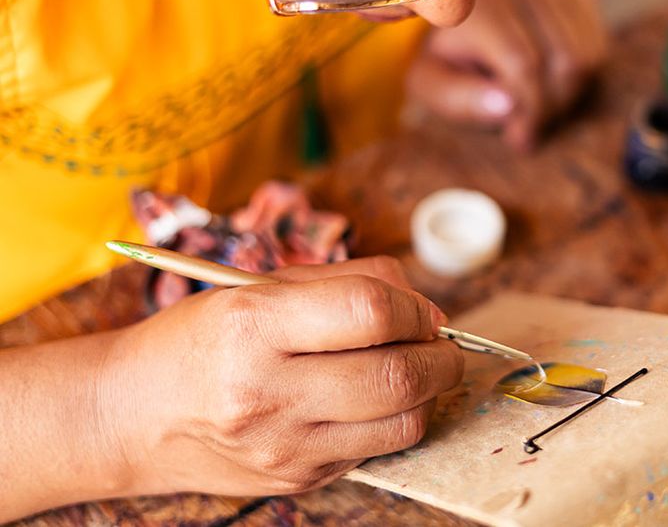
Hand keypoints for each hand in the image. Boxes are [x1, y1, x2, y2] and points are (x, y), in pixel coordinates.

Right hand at [107, 257, 462, 497]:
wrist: (134, 414)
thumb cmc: (202, 339)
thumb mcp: (258, 288)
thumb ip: (347, 282)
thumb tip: (423, 306)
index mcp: (253, 325)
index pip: (370, 311)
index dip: (415, 306)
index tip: (421, 310)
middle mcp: (266, 391)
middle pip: (397, 375)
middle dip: (441, 355)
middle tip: (439, 342)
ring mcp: (282, 445)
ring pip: (402, 422)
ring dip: (429, 392)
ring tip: (417, 368)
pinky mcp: (297, 478)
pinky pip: (376, 448)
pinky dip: (394, 419)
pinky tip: (378, 399)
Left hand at [408, 0, 607, 150]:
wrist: (455, 22)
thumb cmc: (442, 60)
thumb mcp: (431, 86)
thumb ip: (461, 99)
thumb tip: (507, 106)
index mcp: (480, 8)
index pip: (525, 64)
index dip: (530, 110)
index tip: (518, 139)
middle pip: (563, 63)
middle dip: (550, 108)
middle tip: (526, 129)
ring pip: (585, 58)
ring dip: (566, 96)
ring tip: (537, 108)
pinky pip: (597, 50)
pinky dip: (578, 80)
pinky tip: (550, 86)